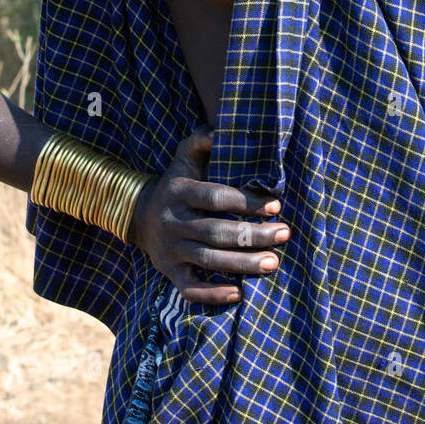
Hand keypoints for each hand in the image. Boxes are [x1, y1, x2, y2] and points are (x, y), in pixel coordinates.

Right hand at [127, 123, 289, 304]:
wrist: (139, 215)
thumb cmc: (177, 183)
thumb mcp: (184, 158)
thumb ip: (202, 140)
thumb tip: (222, 128)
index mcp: (180, 192)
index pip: (216, 198)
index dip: (246, 202)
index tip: (276, 206)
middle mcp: (173, 222)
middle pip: (216, 232)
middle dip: (253, 235)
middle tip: (285, 234)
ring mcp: (171, 250)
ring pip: (208, 260)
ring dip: (242, 264)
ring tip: (273, 263)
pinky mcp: (170, 272)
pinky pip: (189, 289)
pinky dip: (212, 295)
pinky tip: (239, 294)